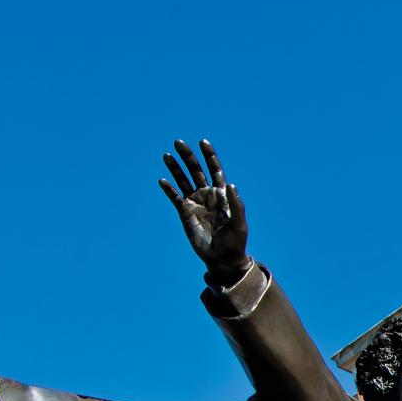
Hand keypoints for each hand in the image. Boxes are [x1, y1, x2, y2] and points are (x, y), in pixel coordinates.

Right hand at [157, 139, 249, 283]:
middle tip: (178, 142)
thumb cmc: (235, 241)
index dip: (209, 156)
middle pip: (196, 171)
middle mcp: (207, 195)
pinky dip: (169, 189)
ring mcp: (195, 203)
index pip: (215, 170)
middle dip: (188, 156)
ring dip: (175, 168)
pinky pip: (175, 197)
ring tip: (166, 155)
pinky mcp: (185, 213)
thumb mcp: (239, 223)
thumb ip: (236, 204)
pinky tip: (162, 180)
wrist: (223, 258)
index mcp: (221, 194)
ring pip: (183, 181)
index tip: (203, 142)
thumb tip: (230, 184)